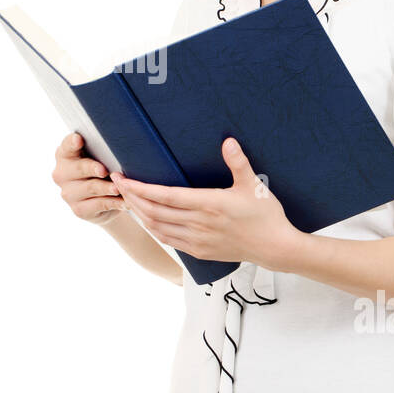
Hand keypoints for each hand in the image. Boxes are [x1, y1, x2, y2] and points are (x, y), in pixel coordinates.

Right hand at [52, 131, 124, 225]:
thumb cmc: (103, 169)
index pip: (67, 146)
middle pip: (79, 168)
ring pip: (91, 187)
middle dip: (92, 168)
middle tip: (104, 170)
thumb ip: (103, 150)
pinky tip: (125, 202)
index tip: (78, 139)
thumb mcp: (100, 157)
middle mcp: (62, 174)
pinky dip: (114, 202)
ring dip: (107, 188)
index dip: (72, 142)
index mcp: (65, 155)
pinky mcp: (79, 209)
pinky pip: (99, 204)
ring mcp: (68, 193)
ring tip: (119, 188)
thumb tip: (120, 147)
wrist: (104, 199)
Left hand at [111, 137, 296, 268]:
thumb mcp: (254, 185)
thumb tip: (228, 141)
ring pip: (157, 227)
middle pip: (154, 212)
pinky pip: (168, 240)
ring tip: (127, 199)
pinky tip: (147, 219)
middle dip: (132, 197)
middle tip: (118, 184)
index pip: (165, 196)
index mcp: (209, 205)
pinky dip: (153, 229)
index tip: (123, 178)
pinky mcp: (199, 251)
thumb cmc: (266, 216)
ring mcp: (198, 240)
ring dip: (139, 213)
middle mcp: (199, 224)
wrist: (275, 248)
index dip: (140, 188)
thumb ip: (238, 162)